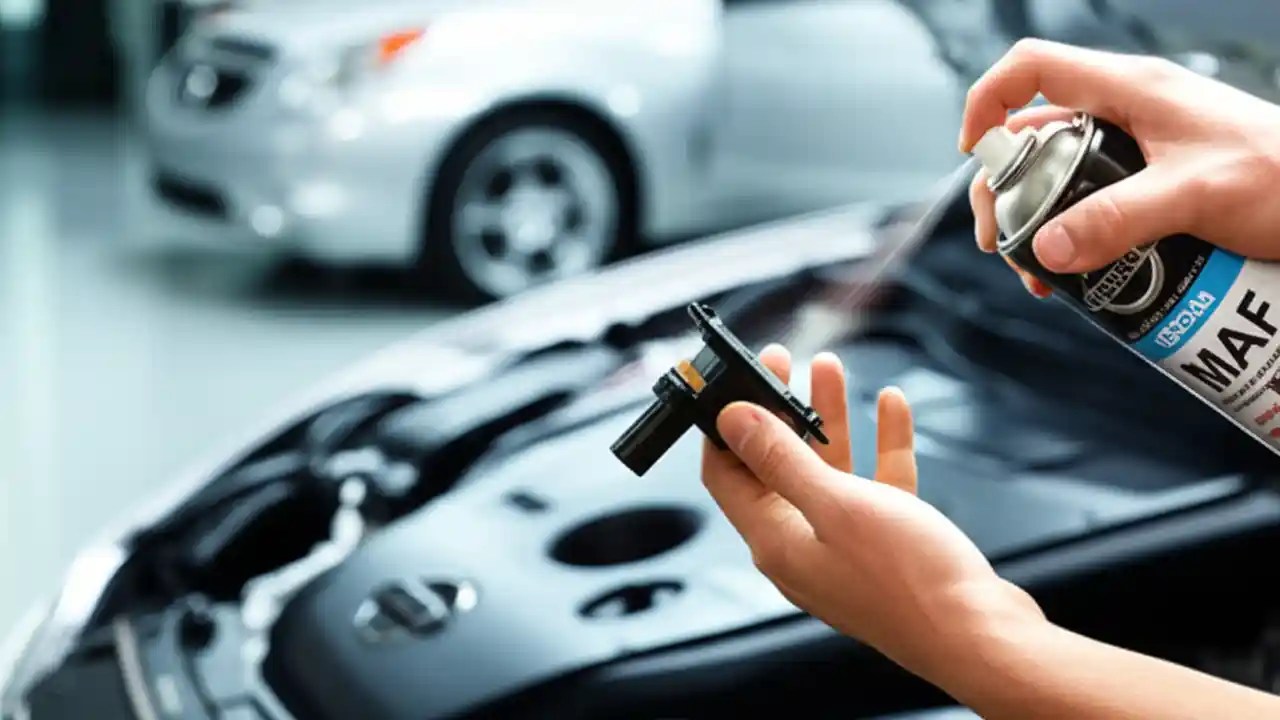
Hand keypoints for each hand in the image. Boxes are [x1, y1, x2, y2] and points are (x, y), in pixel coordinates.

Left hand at [700, 345, 1043, 685]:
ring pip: (828, 469)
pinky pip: (874, 485)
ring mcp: (845, 547)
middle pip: (777, 465)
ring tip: (830, 369)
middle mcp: (803, 546)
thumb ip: (781, 460)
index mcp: (776, 541)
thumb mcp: (836, 503)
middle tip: (787, 363)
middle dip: (781, 409)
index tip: (740, 376)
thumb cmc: (910, 582)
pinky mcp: (887, 546)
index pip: (726, 473)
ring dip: (829, 417)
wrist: (981, 636)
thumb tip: (732, 422)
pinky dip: (879, 444)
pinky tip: (890, 407)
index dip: (728, 422)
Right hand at [960, 39, 1279, 294]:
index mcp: (1130, 90)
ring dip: (1036, 220)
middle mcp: (1127, 111)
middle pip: (1034, 134)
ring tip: (1038, 274)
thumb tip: (1045, 250)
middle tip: (1001, 243)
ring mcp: (1141, 146)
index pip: (1033, 69)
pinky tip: (1077, 274)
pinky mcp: (1156, 180)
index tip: (973, 153)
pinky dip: (1072, 233)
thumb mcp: (1195, 197)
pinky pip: (1093, 198)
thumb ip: (1118, 219)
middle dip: (1005, 188)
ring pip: (1059, 173)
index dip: (988, 100)